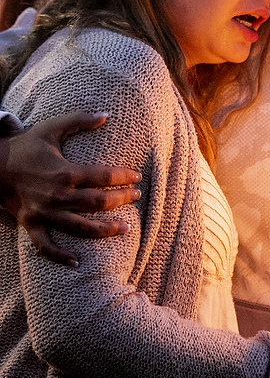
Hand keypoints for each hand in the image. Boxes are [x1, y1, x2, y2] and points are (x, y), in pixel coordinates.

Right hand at [0, 112, 141, 265]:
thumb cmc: (26, 147)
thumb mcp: (51, 128)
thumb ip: (79, 119)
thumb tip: (106, 115)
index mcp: (65, 172)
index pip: (103, 176)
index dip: (123, 176)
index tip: (137, 176)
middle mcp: (57, 195)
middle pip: (97, 203)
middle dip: (121, 200)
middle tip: (136, 197)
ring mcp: (44, 213)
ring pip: (81, 228)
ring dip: (105, 230)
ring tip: (126, 228)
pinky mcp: (31, 225)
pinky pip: (46, 246)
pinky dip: (60, 256)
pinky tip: (77, 262)